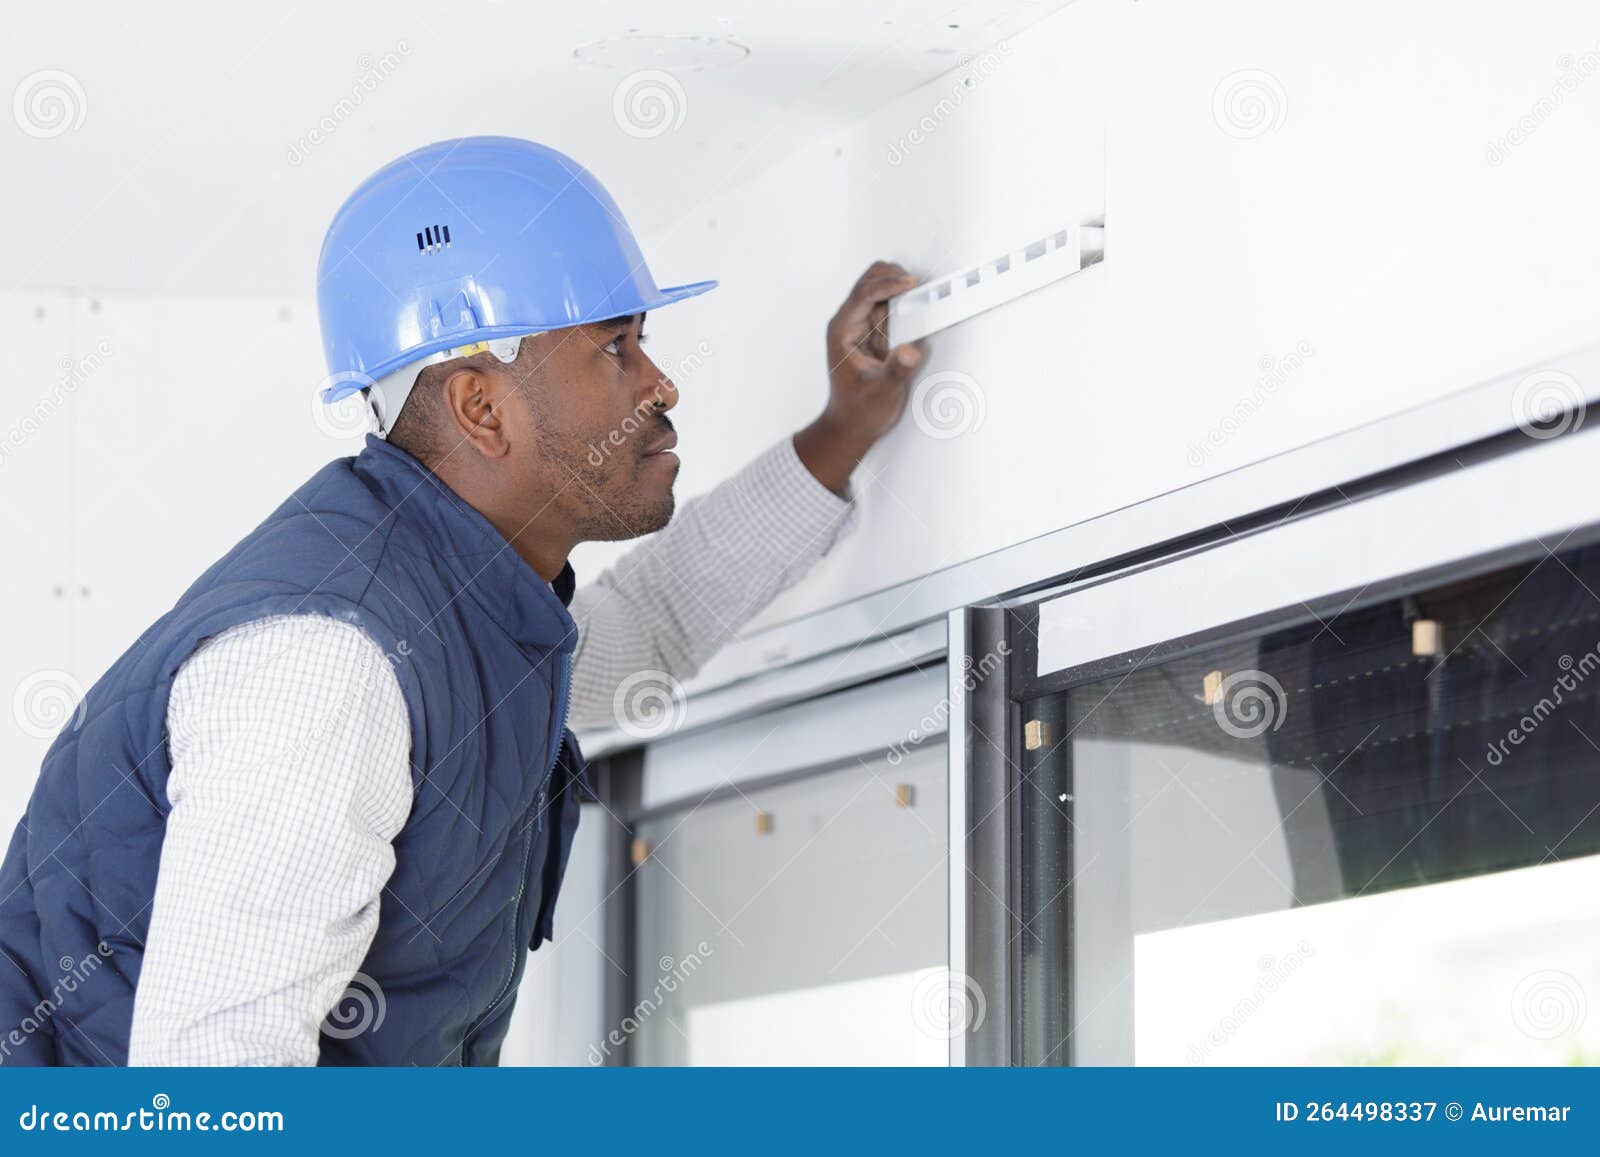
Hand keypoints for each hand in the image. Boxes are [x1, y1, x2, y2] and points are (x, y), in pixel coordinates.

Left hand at [794, 261, 924, 494]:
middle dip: (893, 278)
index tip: (911, 283)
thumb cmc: (858, 411)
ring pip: (882, 292)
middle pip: (869, 282)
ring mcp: (863, 327)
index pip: (863, 295)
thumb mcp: (880, 394)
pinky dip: (906, 307)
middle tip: (919, 286)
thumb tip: (910, 351)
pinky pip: (892, 311)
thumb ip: (895, 371)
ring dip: (902, 293)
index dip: (887, 284)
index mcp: (842, 331)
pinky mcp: (876, 333)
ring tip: (921, 304)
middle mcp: (850, 323)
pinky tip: (918, 316)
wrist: (852, 425)